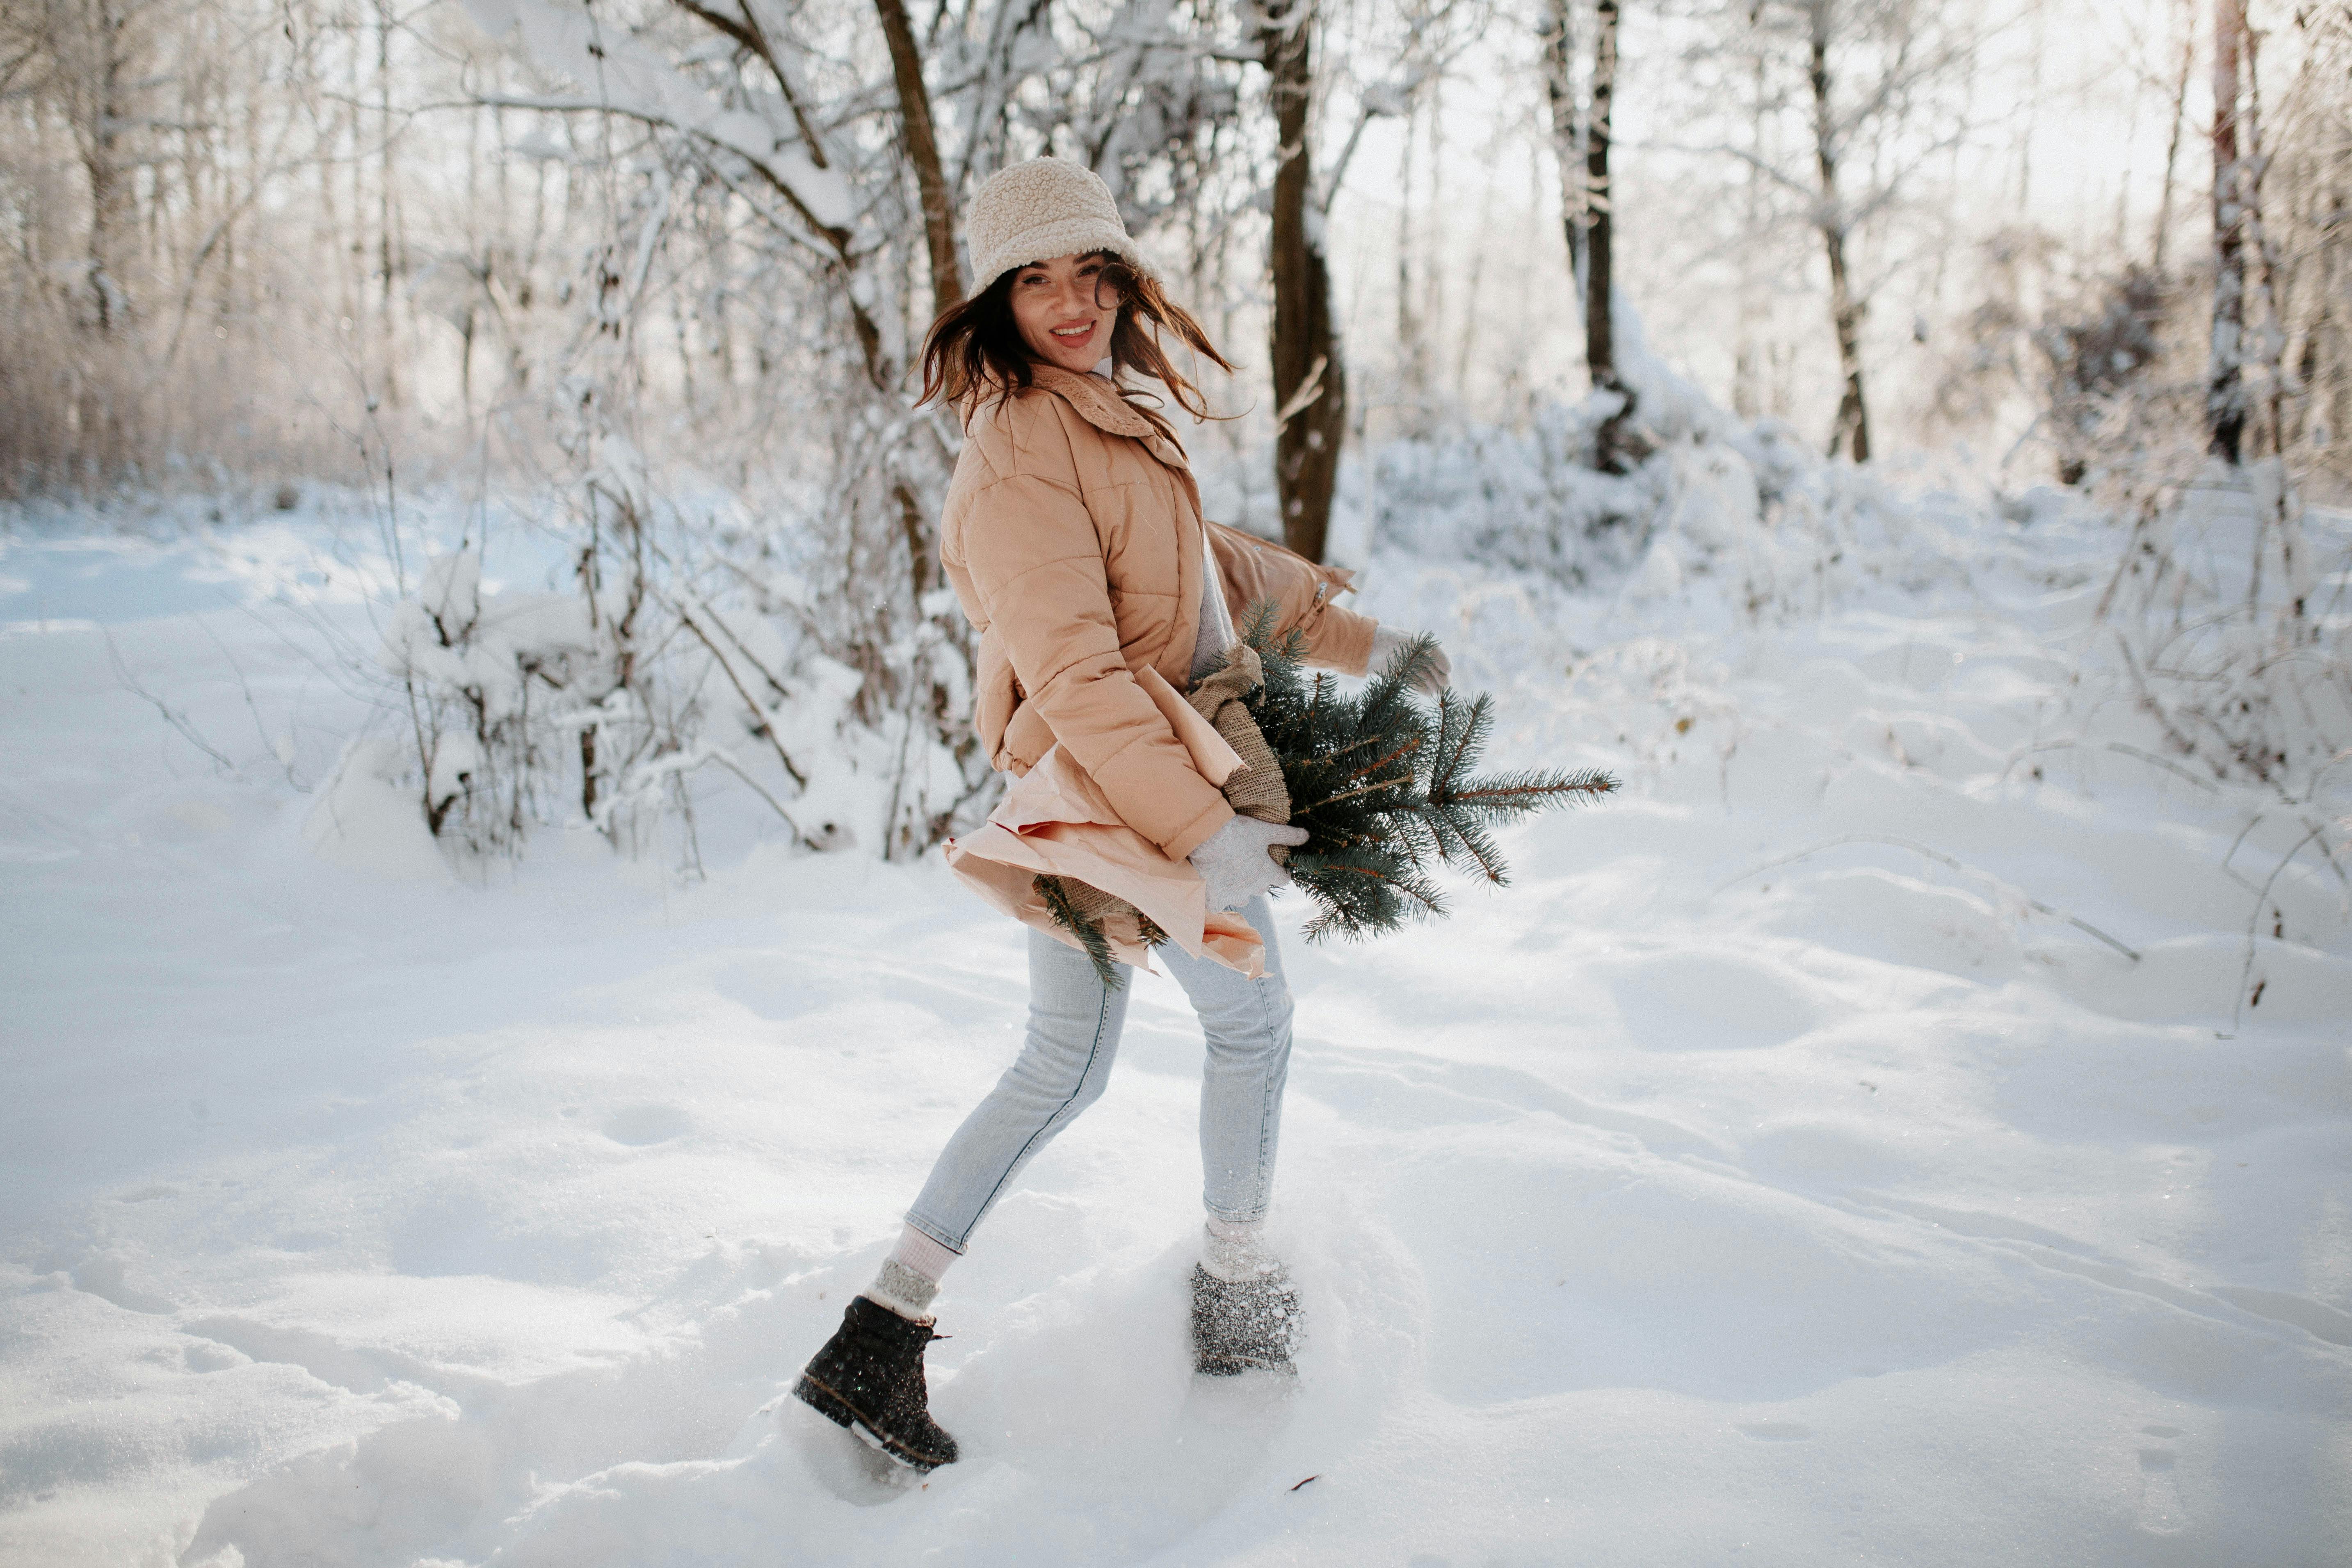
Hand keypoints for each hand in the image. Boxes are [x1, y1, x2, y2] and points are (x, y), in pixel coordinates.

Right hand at [1188, 815, 1310, 909]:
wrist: (1204, 838)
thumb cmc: (1237, 832)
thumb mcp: (1265, 830)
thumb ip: (1287, 835)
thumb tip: (1308, 836)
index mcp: (1267, 873)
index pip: (1283, 879)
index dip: (1281, 873)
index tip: (1278, 868)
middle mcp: (1253, 889)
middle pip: (1261, 888)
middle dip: (1258, 879)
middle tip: (1248, 864)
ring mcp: (1233, 896)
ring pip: (1243, 898)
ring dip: (1240, 889)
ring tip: (1231, 874)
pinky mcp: (1215, 900)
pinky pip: (1220, 903)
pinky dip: (1219, 896)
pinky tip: (1213, 884)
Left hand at [1368, 623, 1451, 695]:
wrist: (1365, 647)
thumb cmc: (1385, 639)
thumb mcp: (1403, 639)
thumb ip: (1419, 645)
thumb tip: (1432, 653)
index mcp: (1416, 642)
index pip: (1434, 651)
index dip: (1442, 660)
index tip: (1448, 670)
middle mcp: (1413, 654)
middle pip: (1431, 665)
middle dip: (1439, 675)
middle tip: (1446, 685)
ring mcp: (1407, 664)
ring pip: (1424, 675)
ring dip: (1432, 683)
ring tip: (1439, 691)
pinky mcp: (1399, 674)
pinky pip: (1413, 682)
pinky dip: (1421, 688)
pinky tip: (1429, 694)